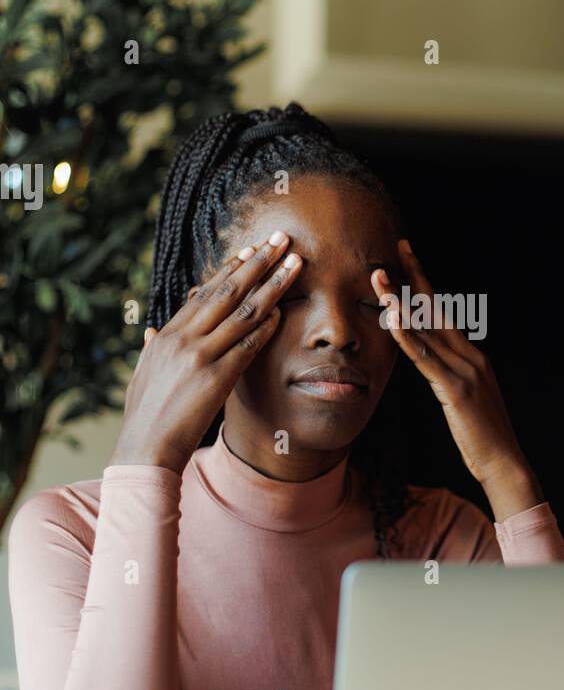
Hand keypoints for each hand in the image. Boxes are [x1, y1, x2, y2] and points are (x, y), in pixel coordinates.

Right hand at [111, 232, 300, 473]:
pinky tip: (283, 311)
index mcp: (167, 335)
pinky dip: (266, 326)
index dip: (231, 269)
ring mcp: (200, 357)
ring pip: (243, 312)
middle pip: (228, 292)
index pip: (205, 293)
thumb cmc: (145, 416)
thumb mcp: (143, 374)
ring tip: (295, 265)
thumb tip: (152, 331)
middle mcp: (183, 338)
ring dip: (273, 285)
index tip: (251, 250)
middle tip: (280, 240)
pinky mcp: (216, 379)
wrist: (144, 449)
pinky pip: (247, 346)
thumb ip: (152, 350)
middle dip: (258, 263)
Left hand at [372, 239, 543, 518]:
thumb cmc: (484, 439)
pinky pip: (425, 358)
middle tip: (389, 256)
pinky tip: (391, 320)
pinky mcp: (455, 390)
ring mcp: (465, 371)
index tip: (407, 261)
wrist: (505, 464)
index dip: (424, 287)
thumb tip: (433, 365)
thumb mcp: (467, 401)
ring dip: (400, 302)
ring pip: (426, 329)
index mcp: (473, 358)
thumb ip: (451, 378)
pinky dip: (406, 337)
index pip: (444, 315)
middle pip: (435, 312)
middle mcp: (471, 357)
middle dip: (411, 282)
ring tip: (379, 279)